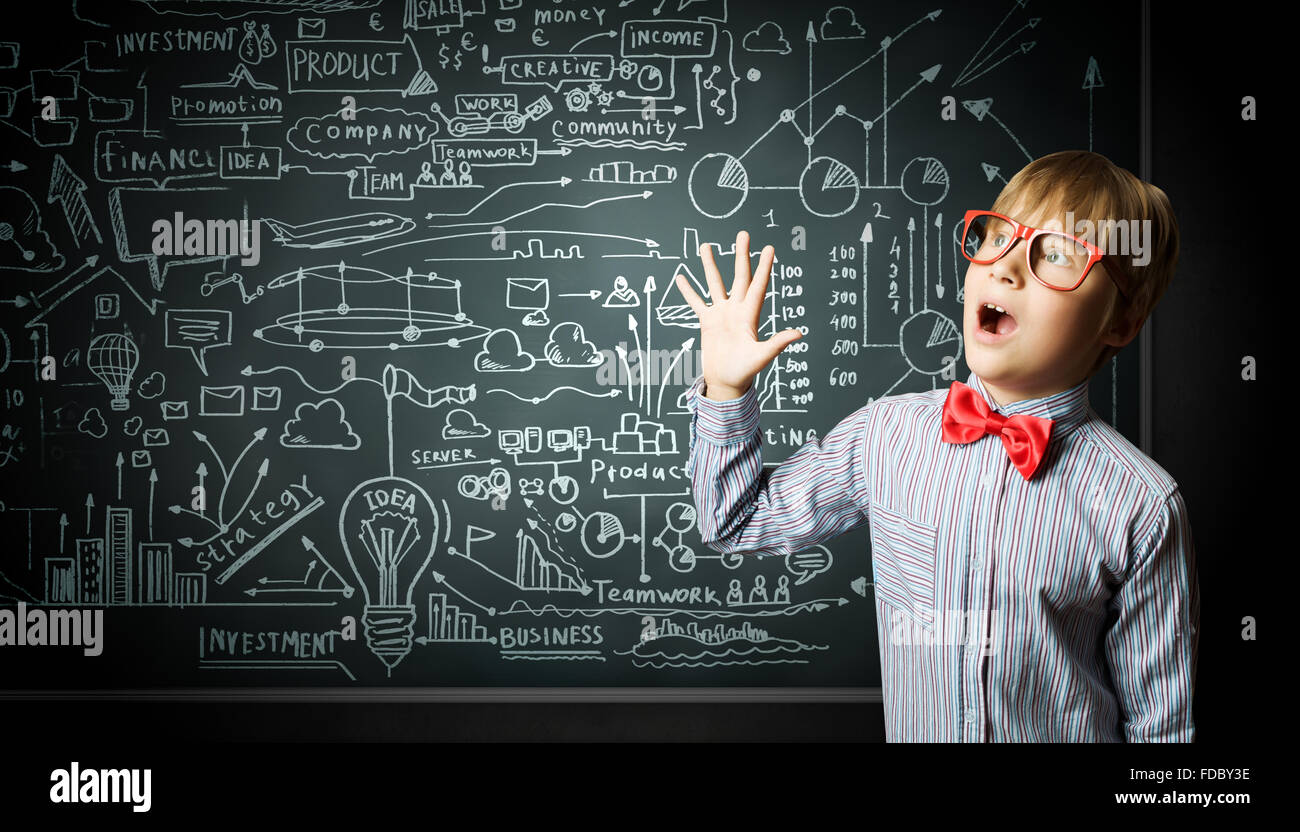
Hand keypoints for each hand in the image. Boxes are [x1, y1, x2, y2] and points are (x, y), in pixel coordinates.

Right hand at [674, 230, 802, 399]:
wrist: (727, 382)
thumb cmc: (745, 371)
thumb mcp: (762, 356)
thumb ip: (777, 343)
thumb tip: (799, 334)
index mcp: (750, 314)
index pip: (758, 285)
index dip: (764, 267)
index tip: (769, 248)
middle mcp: (736, 309)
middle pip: (739, 276)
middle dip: (741, 255)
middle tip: (743, 234)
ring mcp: (721, 314)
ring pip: (715, 283)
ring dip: (710, 264)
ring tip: (706, 245)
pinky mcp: (707, 322)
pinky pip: (696, 302)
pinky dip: (689, 291)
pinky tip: (682, 277)